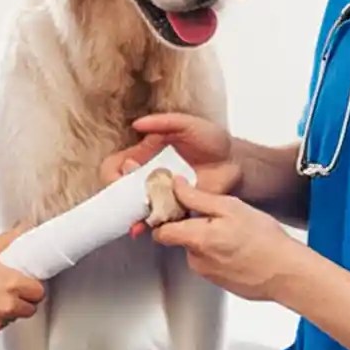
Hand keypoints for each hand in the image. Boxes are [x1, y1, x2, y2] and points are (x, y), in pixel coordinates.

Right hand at [0, 227, 45, 334]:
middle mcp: (7, 305)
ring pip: (14, 317)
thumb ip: (9, 238)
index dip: (34, 285)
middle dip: (25, 299)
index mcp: (11, 283)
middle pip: (30, 308)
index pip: (39, 292)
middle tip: (12, 287)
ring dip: (10, 309)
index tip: (27, 280)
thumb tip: (24, 227)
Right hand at [99, 112, 242, 237]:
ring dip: (131, 218)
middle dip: (118, 201)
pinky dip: (150, 226)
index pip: (116, 165)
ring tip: (135, 223)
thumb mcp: (187, 124)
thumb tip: (137, 124)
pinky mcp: (175, 209)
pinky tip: (147, 228)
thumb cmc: (211, 139)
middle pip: (121, 192)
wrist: (236, 162)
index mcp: (145, 155)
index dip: (113, 173)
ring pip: (136, 209)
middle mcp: (148, 176)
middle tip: (128, 203)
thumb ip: (163, 122)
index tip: (121, 178)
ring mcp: (161, 195)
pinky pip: (157, 220)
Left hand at [150, 176, 301, 301]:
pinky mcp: (219, 282)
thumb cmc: (265, 240)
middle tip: (216, 215)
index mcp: (197, 239)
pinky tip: (238, 246)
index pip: (160, 231)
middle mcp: (197, 260)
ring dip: (208, 239)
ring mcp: (208, 274)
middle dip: (192, 225)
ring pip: (196, 250)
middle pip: (180, 238)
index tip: (175, 204)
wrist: (287, 273)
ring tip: (233, 232)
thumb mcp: (231, 207)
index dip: (164, 216)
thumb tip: (176, 187)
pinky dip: (219, 253)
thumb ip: (197, 197)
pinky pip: (210, 262)